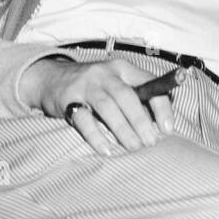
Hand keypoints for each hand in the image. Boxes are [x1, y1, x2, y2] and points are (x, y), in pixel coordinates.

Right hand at [20, 57, 176, 154]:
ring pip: (107, 107)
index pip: (149, 84)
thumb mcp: (117, 83)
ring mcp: (85, 85)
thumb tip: (164, 123)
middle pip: (127, 96)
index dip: (162, 107)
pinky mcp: (67, 100)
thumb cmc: (95, 87)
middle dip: (141, 121)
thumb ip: (139, 97)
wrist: (51, 78)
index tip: (168, 129)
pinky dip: (96, 136)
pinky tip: (106, 150)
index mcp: (123, 69)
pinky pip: (83, 120)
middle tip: (151, 142)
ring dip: (123, 130)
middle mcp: (105, 74)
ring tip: (133, 147)